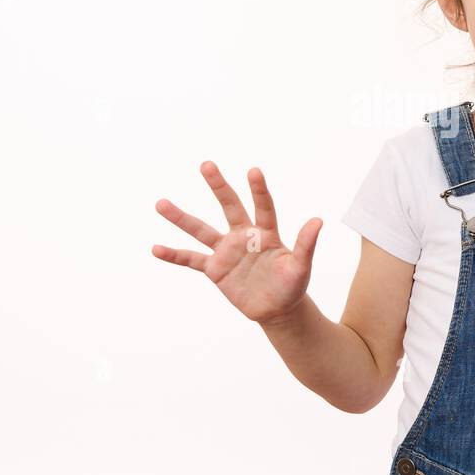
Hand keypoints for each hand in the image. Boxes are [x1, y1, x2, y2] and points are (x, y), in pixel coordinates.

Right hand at [151, 162, 322, 324]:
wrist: (277, 310)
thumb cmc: (292, 286)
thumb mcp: (301, 267)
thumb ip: (306, 244)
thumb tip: (318, 220)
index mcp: (266, 233)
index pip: (263, 207)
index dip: (259, 190)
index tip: (254, 171)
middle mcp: (244, 236)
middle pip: (229, 206)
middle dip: (218, 186)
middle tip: (206, 165)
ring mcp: (226, 251)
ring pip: (201, 230)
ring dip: (181, 218)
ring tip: (161, 203)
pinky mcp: (215, 269)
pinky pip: (191, 259)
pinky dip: (174, 255)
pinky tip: (156, 248)